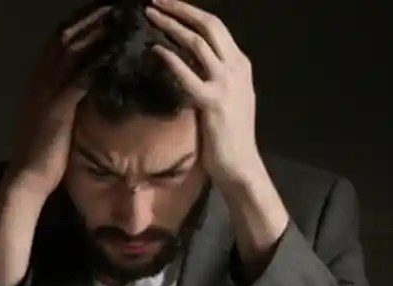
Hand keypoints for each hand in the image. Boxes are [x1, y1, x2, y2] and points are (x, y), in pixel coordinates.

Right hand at [5, 5, 109, 198]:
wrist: (29, 176)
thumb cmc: (48, 149)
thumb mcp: (56, 113)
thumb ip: (69, 93)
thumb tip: (92, 79)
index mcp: (39, 75)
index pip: (60, 35)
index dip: (82, 18)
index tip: (106, 6)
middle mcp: (40, 76)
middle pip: (66, 34)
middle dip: (91, 16)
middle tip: (116, 3)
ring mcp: (46, 90)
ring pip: (71, 50)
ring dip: (95, 31)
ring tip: (119, 17)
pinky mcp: (57, 107)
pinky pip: (78, 79)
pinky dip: (96, 64)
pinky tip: (115, 55)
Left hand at [144, 0, 263, 185]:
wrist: (240, 163)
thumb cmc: (230, 132)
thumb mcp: (228, 94)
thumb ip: (213, 73)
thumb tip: (186, 53)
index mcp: (241, 65)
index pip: (216, 27)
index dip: (191, 12)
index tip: (169, 4)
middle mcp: (237, 69)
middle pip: (209, 25)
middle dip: (181, 9)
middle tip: (156, 0)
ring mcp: (226, 85)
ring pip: (197, 43)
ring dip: (170, 26)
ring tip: (150, 16)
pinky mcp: (212, 102)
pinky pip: (187, 74)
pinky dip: (170, 58)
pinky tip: (155, 50)